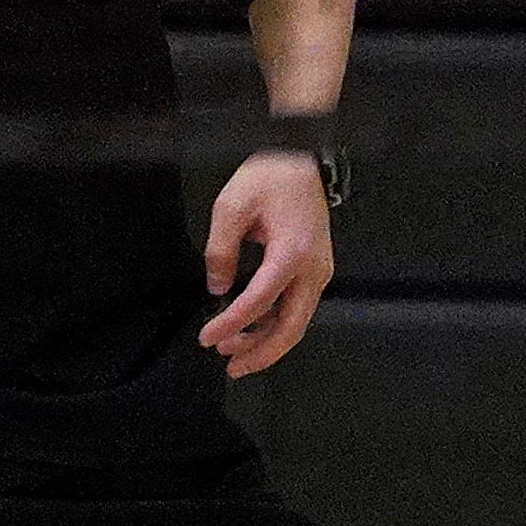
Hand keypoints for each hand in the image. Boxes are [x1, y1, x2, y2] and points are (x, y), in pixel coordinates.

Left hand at [199, 151, 334, 378]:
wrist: (299, 158)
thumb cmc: (270, 176)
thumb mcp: (230, 207)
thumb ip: (219, 251)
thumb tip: (216, 287)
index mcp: (292, 253)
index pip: (258, 302)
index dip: (231, 325)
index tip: (206, 338)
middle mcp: (313, 268)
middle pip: (290, 327)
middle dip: (260, 352)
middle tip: (230, 367)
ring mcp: (319, 271)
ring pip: (296, 321)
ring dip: (266, 340)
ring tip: (232, 351)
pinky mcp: (315, 269)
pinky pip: (296, 306)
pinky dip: (274, 323)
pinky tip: (251, 329)